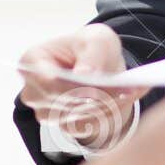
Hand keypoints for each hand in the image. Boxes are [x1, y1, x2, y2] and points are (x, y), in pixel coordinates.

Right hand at [18, 24, 144, 150]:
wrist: (97, 67)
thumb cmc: (90, 48)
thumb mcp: (97, 38)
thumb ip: (92, 52)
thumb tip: (84, 74)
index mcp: (32, 63)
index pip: (49, 81)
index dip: (74, 85)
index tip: (101, 83)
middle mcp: (34, 92)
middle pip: (67, 101)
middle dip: (100, 95)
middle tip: (130, 88)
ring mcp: (47, 112)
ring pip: (80, 115)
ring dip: (109, 105)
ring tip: (132, 90)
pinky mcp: (65, 126)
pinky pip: (89, 125)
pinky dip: (111, 113)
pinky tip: (126, 99)